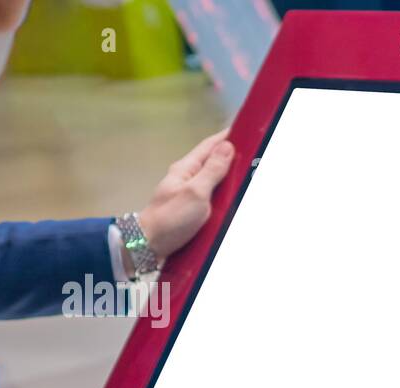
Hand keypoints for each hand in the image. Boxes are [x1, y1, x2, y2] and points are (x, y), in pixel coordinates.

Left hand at [134, 129, 234, 260]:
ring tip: (246, 173)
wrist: (148, 245)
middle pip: (212, 161)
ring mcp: (188, 194)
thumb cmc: (170, 219)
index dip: (227, 137)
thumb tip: (227, 147)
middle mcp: (186, 178)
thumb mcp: (196, 192)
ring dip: (228, 175)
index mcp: (186, 169)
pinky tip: (232, 198)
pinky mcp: (190, 209)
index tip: (245, 130)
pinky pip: (211, 196)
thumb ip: (212, 170)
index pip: (210, 146)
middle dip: (230, 155)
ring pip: (212, 179)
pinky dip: (223, 193)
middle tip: (252, 153)